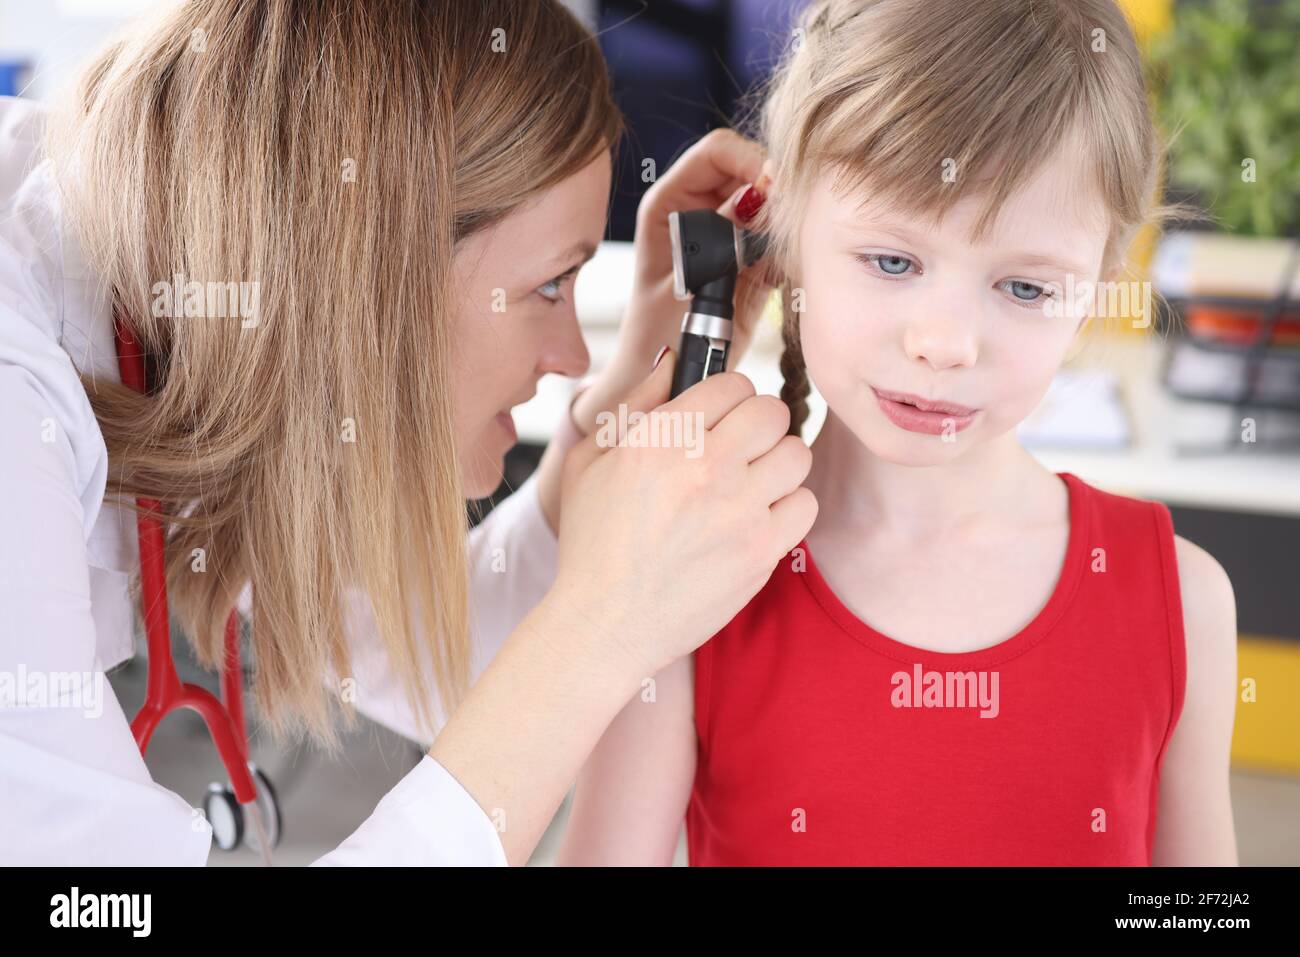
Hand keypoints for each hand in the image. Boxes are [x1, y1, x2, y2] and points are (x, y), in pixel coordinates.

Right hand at [548, 351, 816, 679]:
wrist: (605, 624)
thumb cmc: (593, 543)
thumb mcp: (590, 461)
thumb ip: (636, 403)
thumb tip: (675, 361)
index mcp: (661, 440)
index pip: (732, 383)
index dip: (728, 394)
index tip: (721, 412)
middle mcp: (705, 469)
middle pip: (773, 412)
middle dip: (758, 422)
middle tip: (741, 443)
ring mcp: (739, 512)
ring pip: (796, 455)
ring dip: (776, 462)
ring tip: (750, 481)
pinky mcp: (761, 552)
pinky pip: (805, 504)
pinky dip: (787, 506)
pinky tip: (757, 516)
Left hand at [572, 129, 775, 434]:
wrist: (665, 378)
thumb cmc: (659, 338)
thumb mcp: (690, 284)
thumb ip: (727, 240)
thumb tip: (764, 198)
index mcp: (670, 202)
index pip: (718, 152)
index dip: (751, 161)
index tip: (776, 188)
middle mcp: (699, 209)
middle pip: (750, 170)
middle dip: (776, 190)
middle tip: (792, 222)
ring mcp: (727, 233)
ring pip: (771, 203)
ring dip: (786, 222)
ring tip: (785, 254)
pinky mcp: (750, 259)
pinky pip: (779, 238)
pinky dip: (789, 250)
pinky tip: (783, 276)